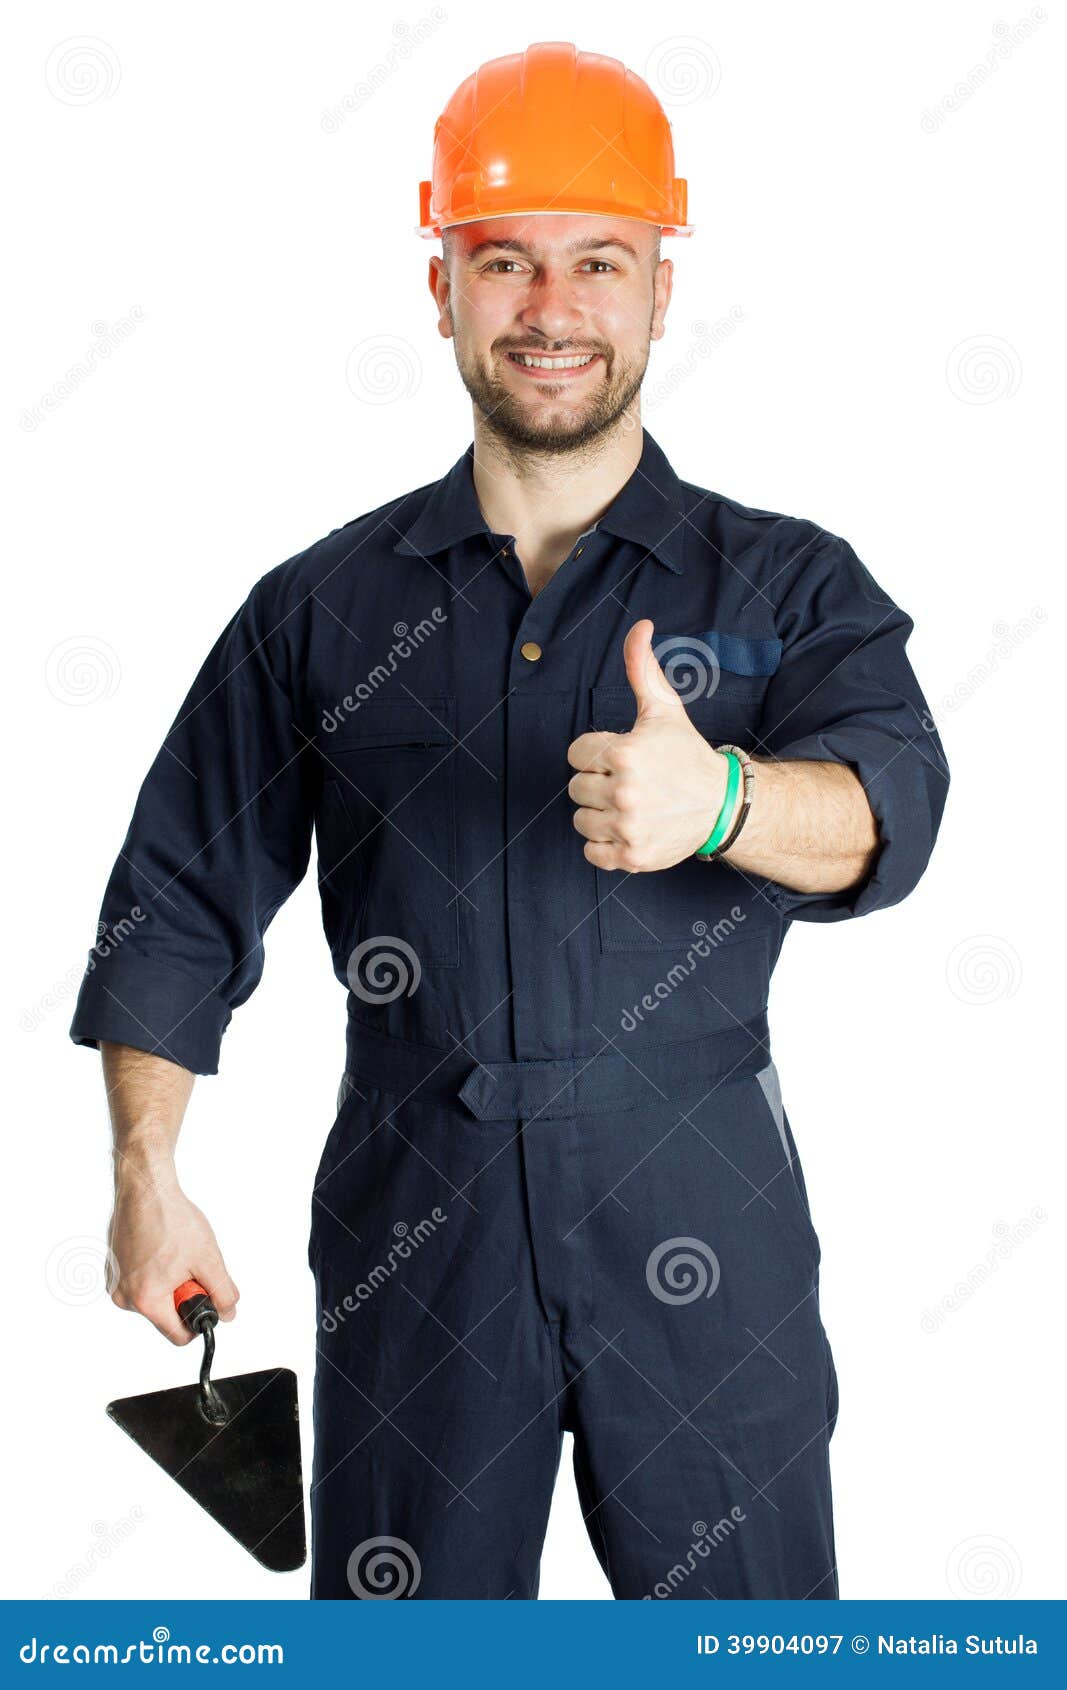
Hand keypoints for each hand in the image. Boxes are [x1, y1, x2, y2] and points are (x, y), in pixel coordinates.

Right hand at [106, 1147, 239, 1344]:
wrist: (146, 1188)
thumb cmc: (170, 1218)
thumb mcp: (208, 1258)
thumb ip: (222, 1292)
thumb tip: (227, 1313)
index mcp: (146, 1300)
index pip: (179, 1336)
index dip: (199, 1321)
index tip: (207, 1300)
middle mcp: (125, 1297)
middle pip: (166, 1316)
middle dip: (185, 1296)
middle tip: (191, 1267)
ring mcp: (117, 1283)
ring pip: (155, 1298)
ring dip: (171, 1283)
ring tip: (176, 1254)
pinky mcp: (115, 1268)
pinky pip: (142, 1283)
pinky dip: (157, 1272)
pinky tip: (163, 1249)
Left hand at [567, 619, 728, 872]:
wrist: (722, 804)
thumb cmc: (686, 754)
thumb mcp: (664, 710)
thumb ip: (643, 669)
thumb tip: (640, 626)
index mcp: (624, 753)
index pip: (576, 754)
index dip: (595, 754)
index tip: (620, 758)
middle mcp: (624, 791)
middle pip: (575, 788)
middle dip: (597, 784)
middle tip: (629, 782)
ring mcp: (628, 827)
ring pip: (581, 820)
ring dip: (600, 815)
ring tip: (630, 806)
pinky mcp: (632, 856)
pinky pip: (591, 852)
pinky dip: (605, 845)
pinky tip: (628, 829)